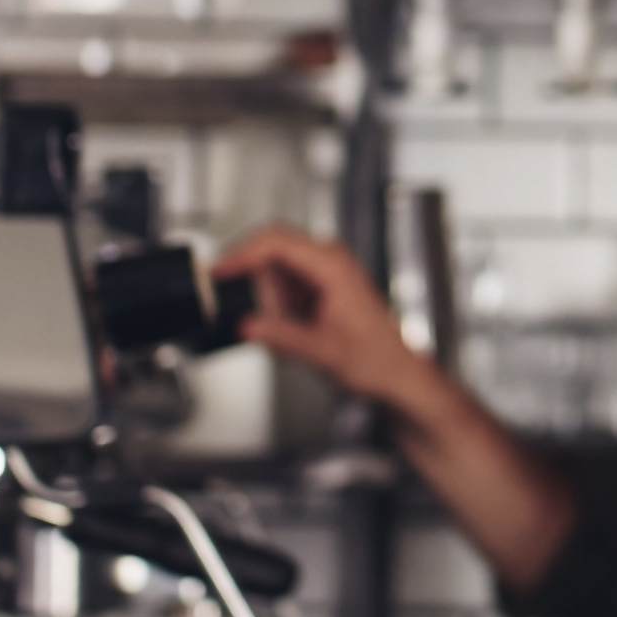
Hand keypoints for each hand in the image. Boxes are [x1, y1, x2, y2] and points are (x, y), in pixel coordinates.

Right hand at [214, 226, 433, 407]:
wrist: (396, 374)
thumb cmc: (377, 360)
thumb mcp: (324, 352)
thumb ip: (283, 337)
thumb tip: (248, 325)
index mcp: (333, 265)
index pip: (276, 241)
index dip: (242, 253)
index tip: (220, 270)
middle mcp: (329, 261)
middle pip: (271, 249)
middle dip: (246, 274)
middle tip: (227, 298)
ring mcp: (323, 272)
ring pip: (274, 269)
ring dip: (263, 297)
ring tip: (272, 328)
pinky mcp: (318, 288)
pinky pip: (282, 286)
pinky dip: (273, 306)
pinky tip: (284, 330)